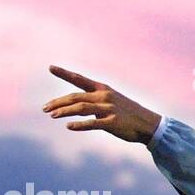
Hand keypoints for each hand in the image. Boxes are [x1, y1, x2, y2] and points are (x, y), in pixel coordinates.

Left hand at [42, 65, 161, 143]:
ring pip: (80, 108)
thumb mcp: (112, 101)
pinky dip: (80, 125)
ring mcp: (109, 109)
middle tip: (45, 108)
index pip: (80, 79)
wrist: (149, 125)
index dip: (64, 73)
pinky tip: (69, 126)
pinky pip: (92, 123)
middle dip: (58, 102)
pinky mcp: (112, 122)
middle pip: (75, 96)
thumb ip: (95, 102)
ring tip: (52, 116)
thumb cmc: (129, 114)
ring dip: (64, 111)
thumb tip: (78, 107)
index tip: (50, 67)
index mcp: (103, 89)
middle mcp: (104, 96)